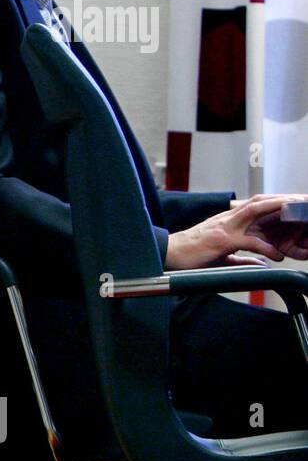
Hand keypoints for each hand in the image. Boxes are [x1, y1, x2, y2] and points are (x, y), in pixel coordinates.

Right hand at [164, 195, 307, 269]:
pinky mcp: (221, 240)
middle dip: (283, 199)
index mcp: (228, 220)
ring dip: (279, 208)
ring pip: (256, 210)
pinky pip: (249, 241)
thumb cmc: (190, 255)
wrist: (167, 255)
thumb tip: (261, 262)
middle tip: (303, 199)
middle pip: (260, 201)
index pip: (256, 205)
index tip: (294, 202)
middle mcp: (227, 218)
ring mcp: (224, 227)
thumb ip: (242, 257)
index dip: (275, 201)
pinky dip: (266, 248)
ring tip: (298, 209)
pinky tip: (277, 256)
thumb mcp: (220, 256)